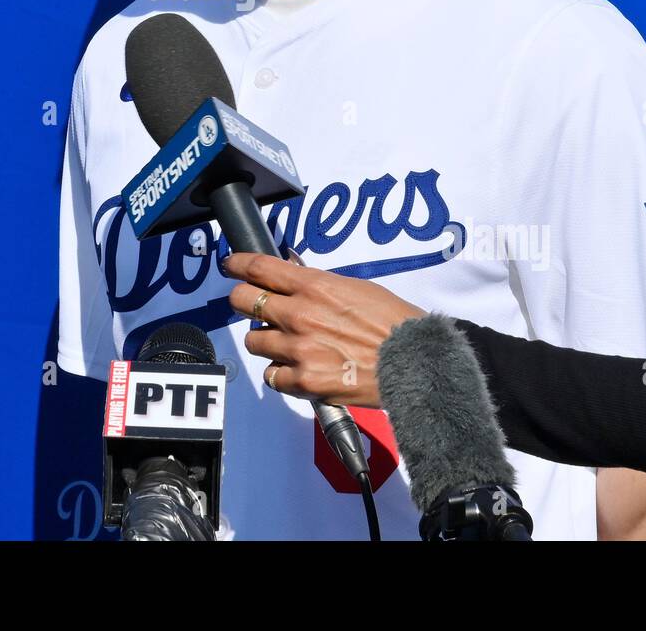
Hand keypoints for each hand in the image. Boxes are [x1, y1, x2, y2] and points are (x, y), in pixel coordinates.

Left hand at [224, 252, 427, 406]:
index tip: (231, 265)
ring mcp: (299, 349)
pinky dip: (281, 373)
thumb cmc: (393, 323)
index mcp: (314, 286)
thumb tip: (293, 277)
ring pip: (253, 341)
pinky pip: (272, 376)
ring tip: (287, 344)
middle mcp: (300, 315)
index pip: (259, 267)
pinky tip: (298, 369)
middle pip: (242, 300)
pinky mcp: (304, 381)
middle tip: (253, 306)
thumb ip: (318, 284)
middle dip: (244, 301)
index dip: (237, 264)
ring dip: (266, 341)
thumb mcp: (355, 287)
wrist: (415, 362)